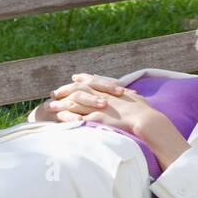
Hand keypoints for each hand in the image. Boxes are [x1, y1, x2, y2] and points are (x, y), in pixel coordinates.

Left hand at [46, 73, 163, 135]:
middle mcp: (102, 96)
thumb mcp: (137, 99)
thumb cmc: (145, 112)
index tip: (74, 77)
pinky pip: (78, 117)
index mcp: (111, 90)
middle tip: (54, 92)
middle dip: (65, 89)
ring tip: (50, 107)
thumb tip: (135, 96)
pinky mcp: (97, 118)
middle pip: (79, 89)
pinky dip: (68, 117)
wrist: (147, 120)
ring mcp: (99, 107)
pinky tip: (59, 119)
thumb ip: (131, 96)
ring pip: (75, 102)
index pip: (94, 80)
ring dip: (62, 104)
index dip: (83, 78)